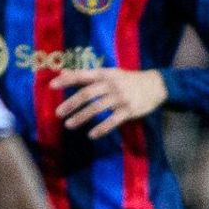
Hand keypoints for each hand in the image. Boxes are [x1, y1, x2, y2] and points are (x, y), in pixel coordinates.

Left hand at [52, 67, 166, 138]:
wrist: (156, 85)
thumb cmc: (128, 79)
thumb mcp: (109, 73)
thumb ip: (87, 75)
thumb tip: (63, 73)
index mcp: (106, 74)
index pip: (83, 76)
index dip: (67, 80)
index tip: (52, 86)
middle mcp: (112, 85)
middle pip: (88, 94)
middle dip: (72, 104)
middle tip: (58, 113)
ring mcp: (121, 98)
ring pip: (98, 108)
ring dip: (82, 117)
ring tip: (69, 125)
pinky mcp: (129, 110)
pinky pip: (113, 121)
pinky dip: (102, 128)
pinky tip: (91, 135)